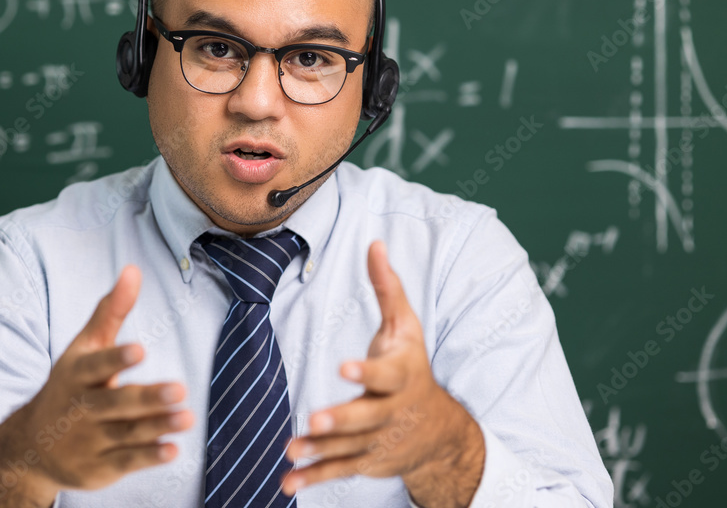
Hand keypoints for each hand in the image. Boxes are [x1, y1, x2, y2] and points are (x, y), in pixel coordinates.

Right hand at [0, 265, 193, 506]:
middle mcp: (81, 408)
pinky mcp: (100, 468)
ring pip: (126, 433)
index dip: (117, 358)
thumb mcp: (84, 348)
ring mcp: (89, 441)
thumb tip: (133, 269)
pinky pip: (126, 461)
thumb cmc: (69, 385)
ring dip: (158, 426)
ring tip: (188, 417)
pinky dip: (148, 456)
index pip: (97, 365)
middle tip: (180, 388)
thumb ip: (110, 312)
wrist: (32, 445)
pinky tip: (172, 449)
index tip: (140, 349)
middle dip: (147, 397)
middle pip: (116, 403)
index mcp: (77, 374)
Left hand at [282, 241, 483, 507]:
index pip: (385, 374)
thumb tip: (374, 243)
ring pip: (349, 447)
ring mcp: (379, 440)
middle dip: (341, 419)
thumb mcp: (406, 326)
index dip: (367, 371)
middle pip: (366, 417)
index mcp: (401, 376)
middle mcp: (392, 411)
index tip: (345, 367)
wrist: (439, 429)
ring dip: (320, 450)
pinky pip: (339, 471)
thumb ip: (387, 287)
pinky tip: (288, 482)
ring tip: (292, 451)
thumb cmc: (413, 365)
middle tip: (315, 418)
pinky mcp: (366, 460)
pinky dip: (314, 478)